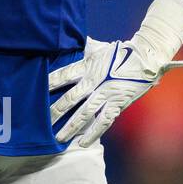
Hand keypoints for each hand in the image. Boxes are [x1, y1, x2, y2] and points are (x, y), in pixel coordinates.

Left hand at [49, 37, 182, 146]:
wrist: (145, 58)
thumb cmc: (120, 51)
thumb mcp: (98, 47)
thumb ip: (83, 48)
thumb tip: (68, 41)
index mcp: (88, 67)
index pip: (64, 75)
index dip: (50, 83)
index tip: (37, 91)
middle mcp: (95, 82)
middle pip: (71, 98)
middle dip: (56, 112)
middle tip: (44, 123)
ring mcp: (106, 94)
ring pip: (85, 113)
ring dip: (71, 126)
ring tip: (59, 138)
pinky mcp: (117, 104)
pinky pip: (104, 121)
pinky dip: (94, 133)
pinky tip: (83, 142)